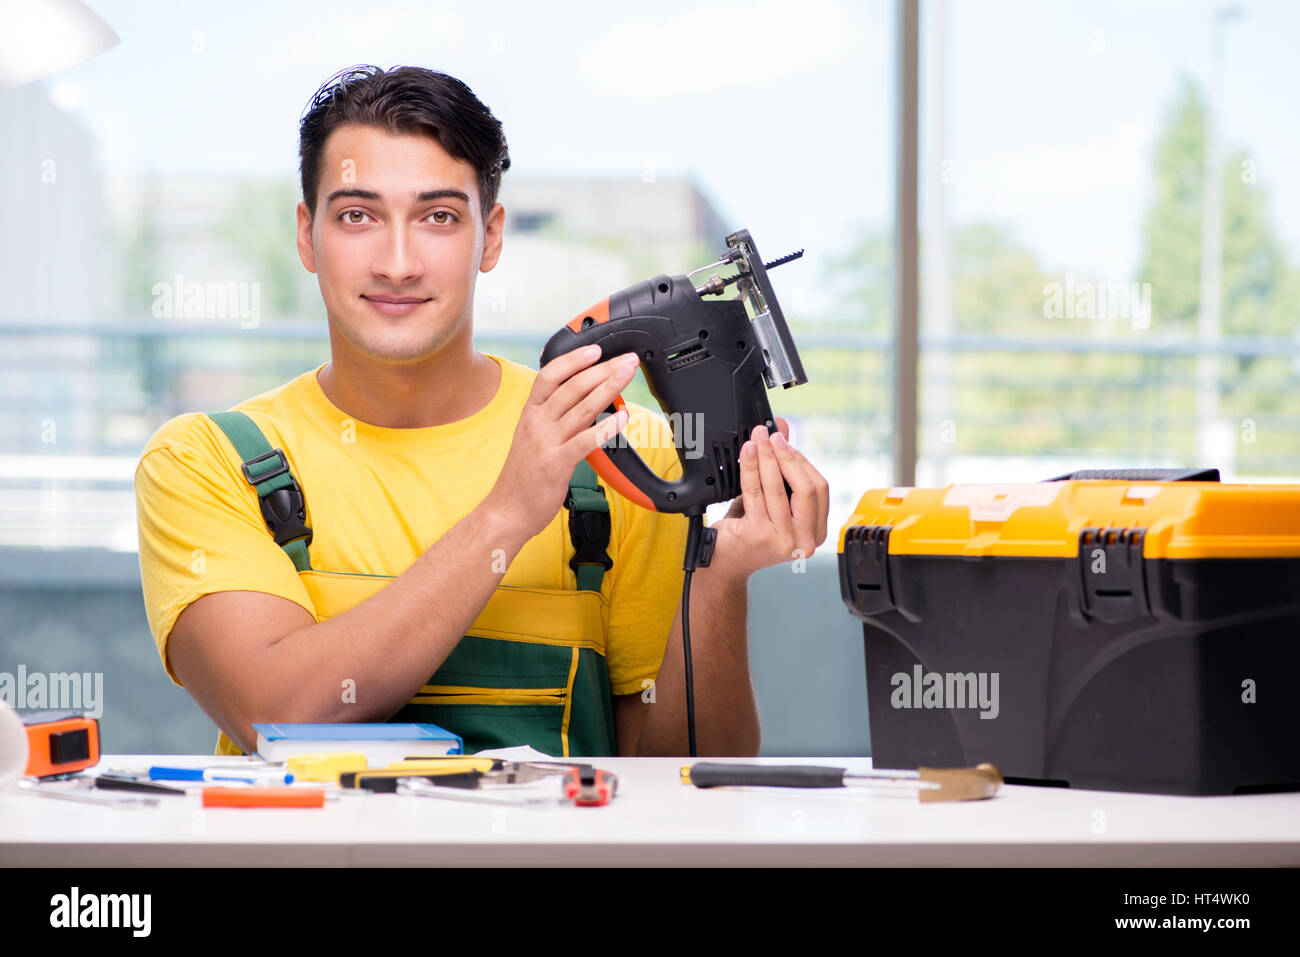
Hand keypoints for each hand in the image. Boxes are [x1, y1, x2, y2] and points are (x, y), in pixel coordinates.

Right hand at [486, 346, 636, 539]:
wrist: (507, 510)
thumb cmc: (523, 476)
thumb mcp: (532, 437)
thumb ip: (553, 417)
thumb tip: (583, 399)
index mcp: (529, 414)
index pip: (549, 375)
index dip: (573, 360)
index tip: (596, 350)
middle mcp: (536, 423)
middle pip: (572, 387)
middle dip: (603, 369)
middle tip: (627, 360)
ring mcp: (546, 443)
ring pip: (582, 408)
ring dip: (609, 388)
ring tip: (627, 376)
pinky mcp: (556, 464)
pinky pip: (586, 441)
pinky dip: (606, 428)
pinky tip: (623, 419)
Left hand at [709, 418, 829, 578]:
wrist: (723, 563)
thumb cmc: (747, 533)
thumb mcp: (770, 499)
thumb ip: (781, 467)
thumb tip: (783, 429)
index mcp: (815, 533)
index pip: (819, 489)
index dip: (802, 461)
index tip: (784, 441)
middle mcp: (804, 541)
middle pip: (806, 488)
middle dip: (786, 456)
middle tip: (770, 436)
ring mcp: (783, 541)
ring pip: (779, 488)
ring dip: (767, 458)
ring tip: (757, 439)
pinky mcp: (759, 535)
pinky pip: (757, 493)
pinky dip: (751, 469)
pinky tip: (747, 453)